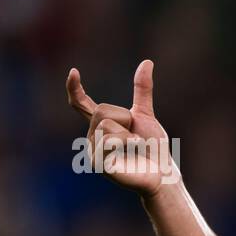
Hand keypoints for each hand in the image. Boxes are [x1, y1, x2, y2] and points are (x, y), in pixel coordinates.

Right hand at [66, 59, 177, 196]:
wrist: (162, 172)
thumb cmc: (153, 148)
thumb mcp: (145, 115)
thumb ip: (142, 90)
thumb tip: (147, 62)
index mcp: (101, 125)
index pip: (81, 104)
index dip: (75, 88)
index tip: (73, 72)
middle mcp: (92, 136)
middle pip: (102, 110)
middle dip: (126, 119)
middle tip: (136, 137)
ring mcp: (92, 150)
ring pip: (106, 124)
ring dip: (129, 133)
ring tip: (135, 147)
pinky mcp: (97, 162)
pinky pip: (108, 139)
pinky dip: (127, 142)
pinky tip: (132, 152)